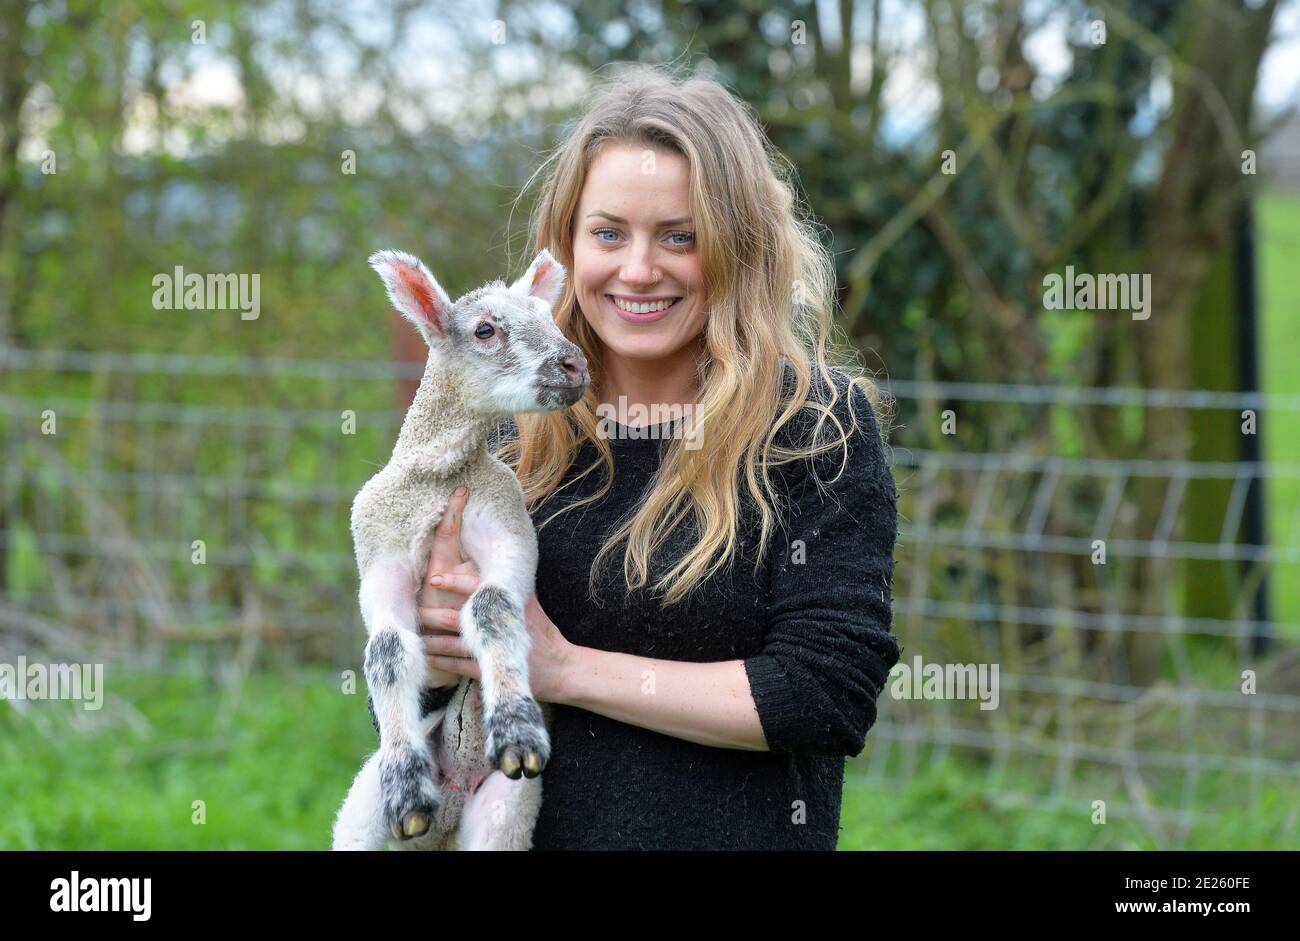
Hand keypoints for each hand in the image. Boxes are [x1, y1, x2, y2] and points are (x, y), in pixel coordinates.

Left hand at [419, 488, 576, 704]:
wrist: (563, 668)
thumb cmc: (543, 633)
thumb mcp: (531, 604)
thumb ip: (513, 586)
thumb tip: (495, 563)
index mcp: (510, 606)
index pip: (479, 590)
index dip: (455, 583)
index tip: (434, 578)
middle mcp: (502, 626)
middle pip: (461, 618)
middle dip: (435, 614)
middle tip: (415, 609)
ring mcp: (497, 650)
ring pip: (456, 643)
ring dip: (434, 640)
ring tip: (417, 633)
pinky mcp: (494, 670)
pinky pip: (462, 666)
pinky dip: (443, 662)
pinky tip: (429, 657)